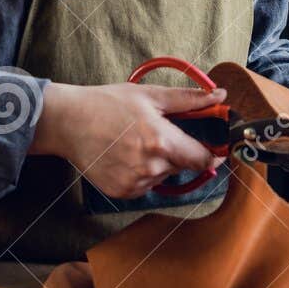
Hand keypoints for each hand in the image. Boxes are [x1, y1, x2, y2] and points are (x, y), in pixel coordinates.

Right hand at [32, 80, 226, 199]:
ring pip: (163, 175)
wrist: (68, 121)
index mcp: (162, 142)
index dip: (212, 154)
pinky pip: (145, 184)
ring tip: (135, 141)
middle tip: (159, 132)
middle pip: (183, 166)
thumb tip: (219, 96)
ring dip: (159, 162)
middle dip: (178, 151)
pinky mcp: (122, 192)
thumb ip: (189, 99)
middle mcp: (151, 167)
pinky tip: (126, 154)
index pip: (203, 159)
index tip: (215, 149)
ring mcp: (135, 183)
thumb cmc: (107, 104)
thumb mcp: (150, 96)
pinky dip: (142, 172)